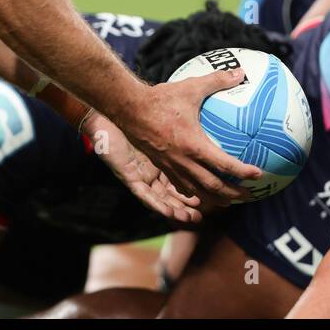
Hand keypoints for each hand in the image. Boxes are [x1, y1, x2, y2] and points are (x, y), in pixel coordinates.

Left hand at [80, 110, 201, 222]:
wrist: (114, 110)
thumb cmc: (142, 111)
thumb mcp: (168, 123)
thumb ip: (186, 126)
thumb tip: (213, 115)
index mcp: (161, 162)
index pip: (182, 181)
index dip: (197, 189)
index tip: (215, 195)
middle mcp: (152, 172)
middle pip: (174, 194)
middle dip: (189, 206)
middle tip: (206, 212)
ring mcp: (141, 176)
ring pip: (160, 199)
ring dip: (176, 210)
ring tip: (192, 218)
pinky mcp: (129, 177)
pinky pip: (144, 194)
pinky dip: (157, 204)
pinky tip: (169, 213)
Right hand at [122, 67, 262, 206]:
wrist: (129, 109)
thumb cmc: (161, 99)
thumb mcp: (191, 87)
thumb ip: (216, 81)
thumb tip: (240, 73)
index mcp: (193, 145)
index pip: (224, 165)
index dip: (243, 172)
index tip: (259, 175)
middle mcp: (183, 161)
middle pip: (212, 187)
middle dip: (233, 194)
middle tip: (250, 196)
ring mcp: (171, 167)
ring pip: (196, 191)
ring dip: (214, 199)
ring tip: (228, 201)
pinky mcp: (161, 166)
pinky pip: (180, 185)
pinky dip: (194, 192)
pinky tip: (199, 192)